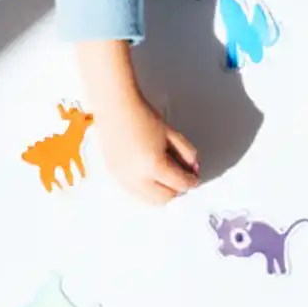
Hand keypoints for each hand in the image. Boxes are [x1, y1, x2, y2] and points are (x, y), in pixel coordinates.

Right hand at [76, 41, 200, 203]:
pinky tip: (148, 176)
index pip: (180, 184)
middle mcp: (137, 177)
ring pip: (148, 200)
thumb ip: (187, 152)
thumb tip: (193, 167)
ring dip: (160, 193)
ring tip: (165, 178)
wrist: (115, 106)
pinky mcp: (113, 175)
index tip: (194, 177)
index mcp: (154, 165)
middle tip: (180, 178)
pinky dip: (145, 190)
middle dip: (176, 190)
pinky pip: (134, 193)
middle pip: (165, 198)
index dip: (191, 181)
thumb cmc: (143, 115)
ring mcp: (122, 178)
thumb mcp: (171, 133)